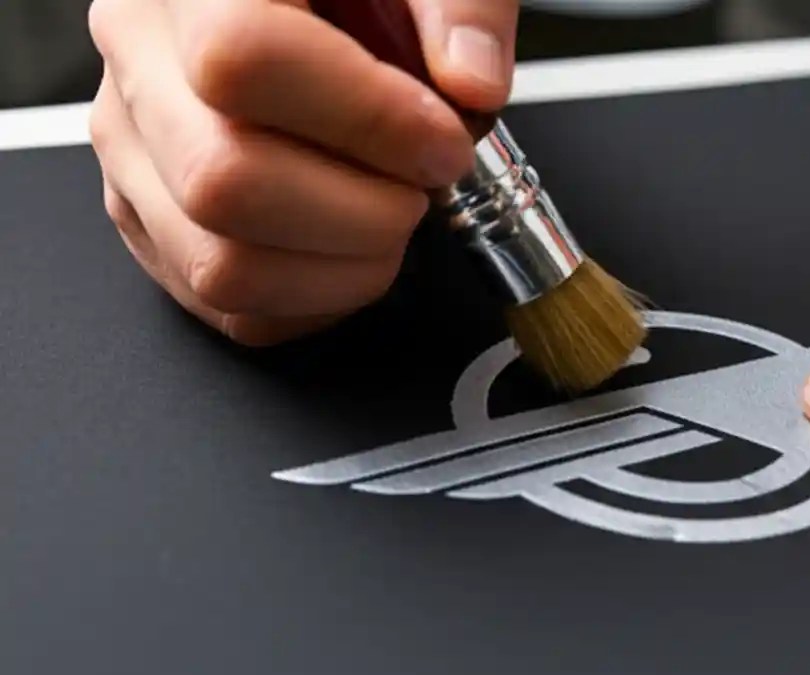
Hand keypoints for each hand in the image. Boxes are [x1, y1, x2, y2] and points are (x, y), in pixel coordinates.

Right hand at [87, 0, 518, 344]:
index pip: (246, 58)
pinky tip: (357, 249)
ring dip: (346, 268)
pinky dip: (320, 300)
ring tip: (393, 218)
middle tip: (423, 186)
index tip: (443, 142)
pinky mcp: (151, 225)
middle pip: (224, 180)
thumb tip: (472, 81)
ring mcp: (134, 153)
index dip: (366, 119)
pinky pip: (231, 308)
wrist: (297, 11)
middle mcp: (140, 63)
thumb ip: (462, 8)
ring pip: (222, 265)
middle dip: (364, 211)